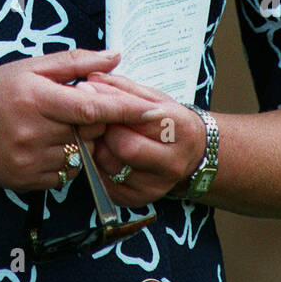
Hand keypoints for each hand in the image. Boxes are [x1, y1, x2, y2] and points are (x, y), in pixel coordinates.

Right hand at [0, 50, 159, 191]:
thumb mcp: (31, 67)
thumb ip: (75, 62)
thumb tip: (116, 56)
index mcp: (36, 97)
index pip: (92, 106)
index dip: (125, 109)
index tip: (152, 109)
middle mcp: (33, 131)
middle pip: (90, 131)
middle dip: (96, 121)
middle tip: (79, 109)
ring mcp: (30, 161)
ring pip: (81, 155)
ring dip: (81, 142)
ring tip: (56, 127)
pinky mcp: (28, 182)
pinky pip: (66, 175)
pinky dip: (66, 161)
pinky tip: (46, 145)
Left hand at [84, 70, 208, 205]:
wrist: (193, 154)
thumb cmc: (169, 121)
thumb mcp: (153, 98)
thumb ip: (122, 88)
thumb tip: (90, 81)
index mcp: (180, 129)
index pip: (137, 119)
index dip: (108, 107)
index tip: (87, 95)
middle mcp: (172, 163)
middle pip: (125, 148)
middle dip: (103, 131)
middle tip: (93, 118)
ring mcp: (156, 186)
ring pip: (111, 166)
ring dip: (97, 147)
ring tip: (98, 134)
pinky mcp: (138, 200)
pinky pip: (106, 182)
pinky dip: (98, 165)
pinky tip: (104, 152)